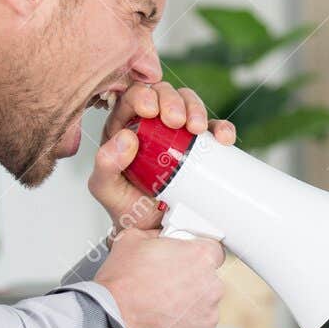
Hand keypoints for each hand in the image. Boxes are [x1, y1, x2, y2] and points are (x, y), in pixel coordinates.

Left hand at [87, 81, 236, 233]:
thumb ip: (105, 165)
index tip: (150, 109)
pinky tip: (223, 138)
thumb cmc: (127, 208)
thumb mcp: (105, 189)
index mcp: (125, 125)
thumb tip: (126, 138)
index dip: (143, 94)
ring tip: (197, 129)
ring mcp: (180, 135)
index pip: (133, 97)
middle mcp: (153, 124)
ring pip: (191, 104)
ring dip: (197, 109)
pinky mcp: (203, 149)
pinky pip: (215, 131)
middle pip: (165, 94)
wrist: (154, 233)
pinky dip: (222, 129)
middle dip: (173, 100)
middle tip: (176, 121)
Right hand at [94, 227, 225, 327]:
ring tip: (160, 308)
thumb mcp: (131, 240)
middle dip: (190, 282)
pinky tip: (163, 325)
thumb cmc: (120, 287)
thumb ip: (156, 235)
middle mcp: (211, 286)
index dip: (195, 255)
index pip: (213, 250)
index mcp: (201, 257)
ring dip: (187, 307)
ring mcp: (209, 316)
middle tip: (164, 286)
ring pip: (204, 307)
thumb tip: (159, 238)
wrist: (111, 325)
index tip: (184, 261)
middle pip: (208, 280)